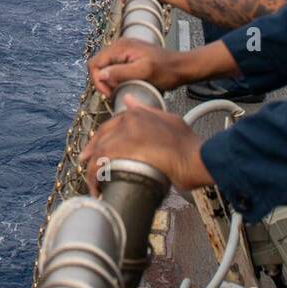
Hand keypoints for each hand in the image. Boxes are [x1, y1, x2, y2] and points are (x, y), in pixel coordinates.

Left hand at [80, 94, 212, 195]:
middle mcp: (128, 120)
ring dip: (94, 168)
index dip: (102, 138)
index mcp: (138, 114)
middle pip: (102, 136)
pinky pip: (99, 164)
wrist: (197, 159)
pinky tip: (97, 187)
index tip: (96, 149)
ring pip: (99, 151)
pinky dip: (95, 177)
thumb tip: (129, 100)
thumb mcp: (170, 119)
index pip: (111, 125)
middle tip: (89, 166)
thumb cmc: (189, 146)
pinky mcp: (121, 150)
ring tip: (95, 183)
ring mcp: (124, 134)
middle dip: (93, 152)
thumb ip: (148, 111)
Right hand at [88, 37, 185, 99]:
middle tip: (114, 93)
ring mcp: (124, 50)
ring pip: (105, 67)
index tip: (108, 93)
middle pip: (98, 65)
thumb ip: (121, 72)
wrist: (181, 67)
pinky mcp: (129, 56)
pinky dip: (115, 78)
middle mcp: (120, 45)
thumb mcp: (144, 73)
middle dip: (102, 81)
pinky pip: (114, 67)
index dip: (97, 80)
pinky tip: (124, 84)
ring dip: (109, 80)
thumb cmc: (166, 70)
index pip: (95, 63)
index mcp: (121, 47)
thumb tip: (101, 74)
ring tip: (120, 89)